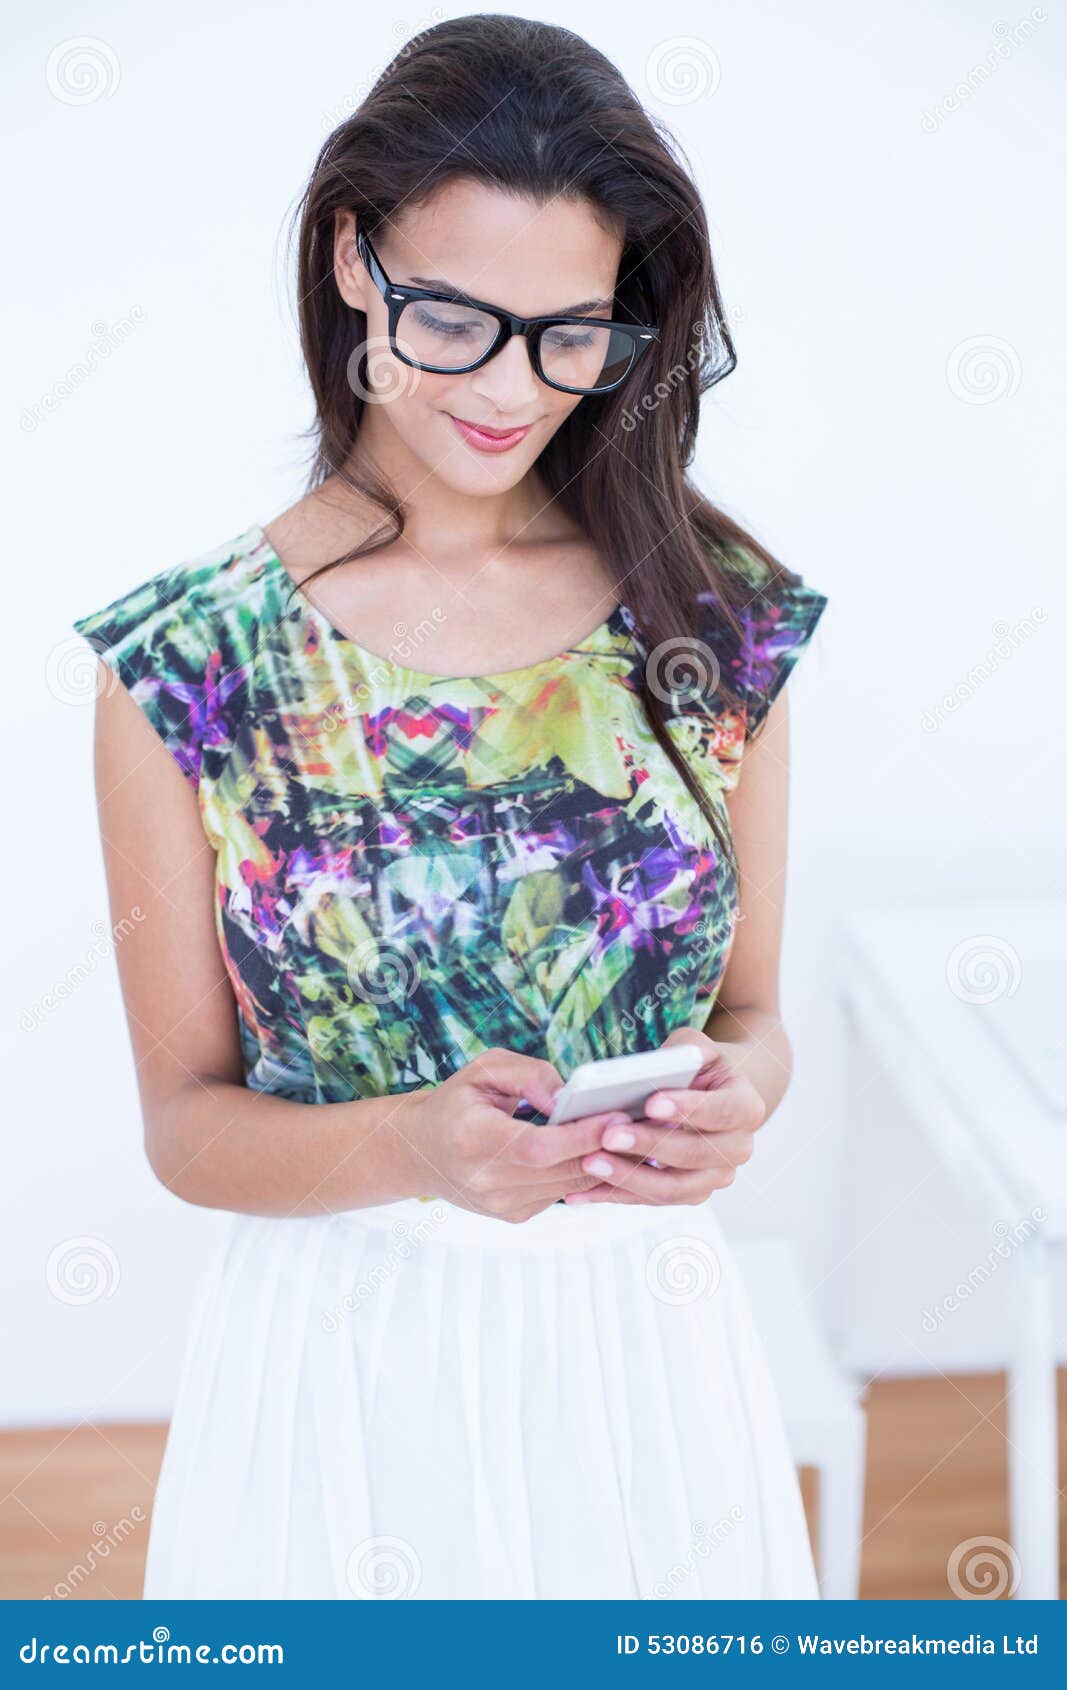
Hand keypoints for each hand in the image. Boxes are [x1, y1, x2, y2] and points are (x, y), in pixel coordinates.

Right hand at [400, 1046, 635, 1222]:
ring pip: (569, 1185)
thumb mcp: (485, 1070)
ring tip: (626, 1133)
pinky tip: (596, 1150)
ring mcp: (501, 1205)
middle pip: (562, 1169)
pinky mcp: (515, 1215)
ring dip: (601, 1161)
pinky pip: (562, 1192)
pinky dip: (582, 1171)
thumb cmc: (458, 1102)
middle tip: (639, 1120)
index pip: (539, 1147)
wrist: (423, 1151)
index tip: (618, 1116)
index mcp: (474, 1139)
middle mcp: (486, 1180)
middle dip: (605, 1146)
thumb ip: (531, 1075)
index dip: (582, 1135)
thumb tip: (570, 1096)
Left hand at [565, 1029, 766, 1205]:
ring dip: (628, 1177)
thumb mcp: (696, 1048)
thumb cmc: (697, 1069)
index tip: (651, 1103)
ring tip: (590, 1161)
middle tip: (609, 1134)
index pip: (721, 1111)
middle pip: (693, 1155)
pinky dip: (614, 1196)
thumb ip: (683, 1050)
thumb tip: (655, 1066)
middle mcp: (738, 1149)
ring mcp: (714, 1178)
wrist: (708, 1097)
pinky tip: (580, 1191)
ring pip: (672, 1188)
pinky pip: (649, 1201)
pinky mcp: (688, 1195)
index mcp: (746, 1108)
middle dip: (648, 1145)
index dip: (688, 1109)